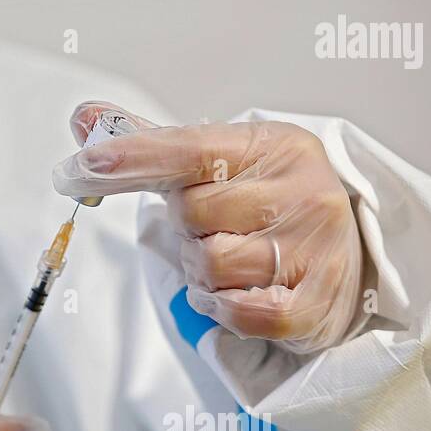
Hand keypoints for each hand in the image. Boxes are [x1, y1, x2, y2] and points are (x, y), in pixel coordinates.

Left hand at [52, 102, 362, 352]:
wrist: (345, 254)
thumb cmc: (268, 202)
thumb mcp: (222, 161)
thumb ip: (152, 145)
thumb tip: (85, 118)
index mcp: (274, 146)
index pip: (191, 148)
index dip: (134, 157)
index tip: (85, 165)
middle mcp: (302, 192)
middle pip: (192, 212)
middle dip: (186, 227)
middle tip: (211, 227)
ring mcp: (314, 248)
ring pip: (210, 264)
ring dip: (200, 270)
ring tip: (227, 258)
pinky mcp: (314, 304)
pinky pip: (238, 311)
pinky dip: (221, 307)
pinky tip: (235, 292)